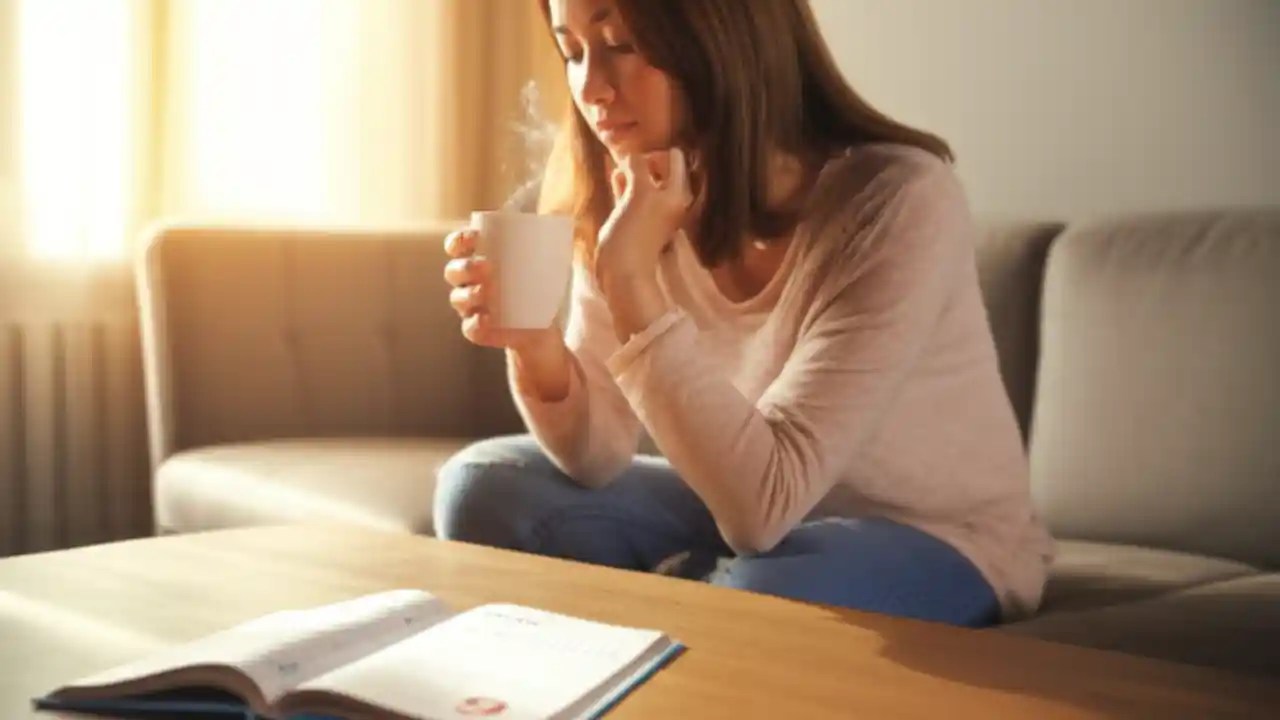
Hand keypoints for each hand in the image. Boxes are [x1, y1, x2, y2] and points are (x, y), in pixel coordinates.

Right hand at [443, 228, 558, 350]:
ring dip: (469, 294)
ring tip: (487, 292)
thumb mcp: (543, 260)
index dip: (459, 240)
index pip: (456, 245)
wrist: (544, 323)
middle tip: (487, 267)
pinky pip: (470, 329)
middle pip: (453, 272)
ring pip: (458, 299)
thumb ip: (544, 240)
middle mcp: (469, 283)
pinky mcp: (481, 331)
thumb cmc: (538, 284)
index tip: (475, 237)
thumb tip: (559, 216)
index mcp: (478, 260)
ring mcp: (472, 308)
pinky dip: (475, 323)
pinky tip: (487, 317)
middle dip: (465, 268)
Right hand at [596, 148, 692, 282]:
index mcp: (678, 193)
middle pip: (659, 168)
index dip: (656, 153)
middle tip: (626, 165)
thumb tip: (632, 154)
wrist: (623, 270)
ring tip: (618, 170)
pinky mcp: (636, 220)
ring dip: (632, 172)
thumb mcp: (639, 193)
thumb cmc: (633, 231)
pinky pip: (632, 195)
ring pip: (644, 182)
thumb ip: (638, 168)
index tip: (639, 163)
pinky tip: (614, 179)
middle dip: (643, 162)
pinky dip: (624, 185)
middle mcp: (670, 200)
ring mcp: (653, 210)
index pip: (674, 157)